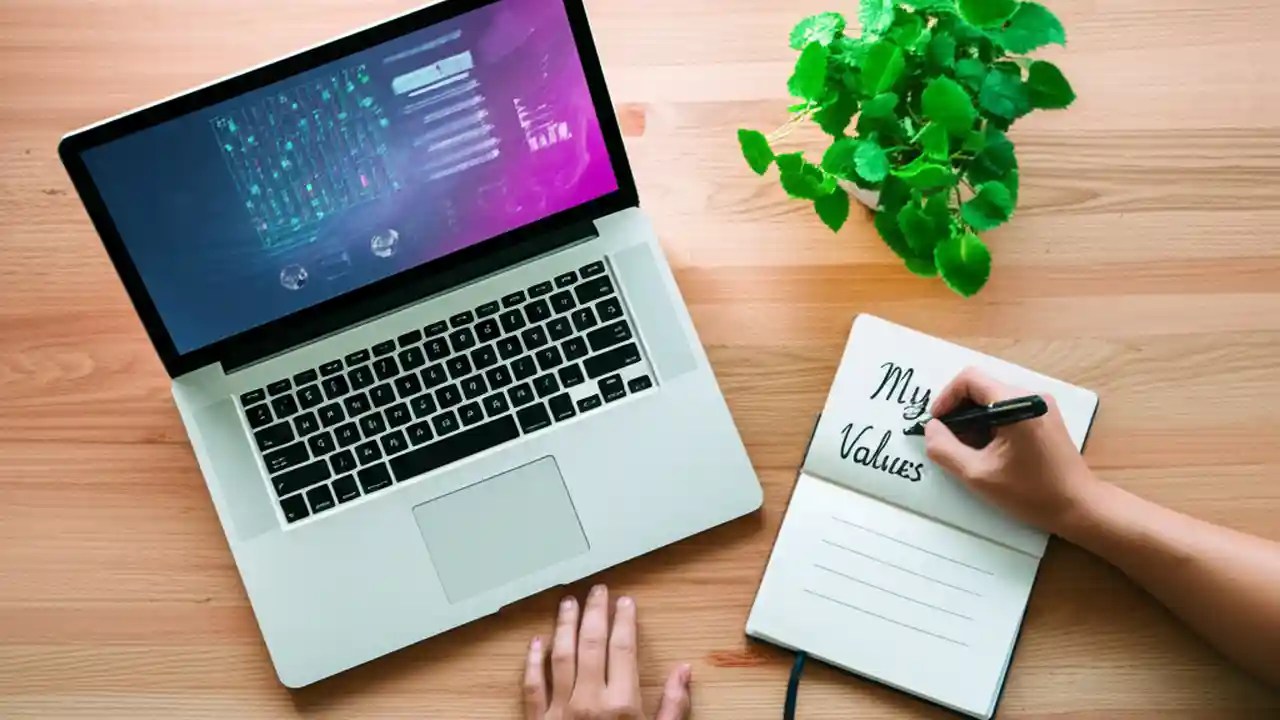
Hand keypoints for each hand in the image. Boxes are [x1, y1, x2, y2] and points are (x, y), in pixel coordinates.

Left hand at [523, 584, 691, 719]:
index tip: (626, 602)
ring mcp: (559, 712)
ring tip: (568, 604)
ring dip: (564, 626)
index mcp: (621, 706)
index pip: (623, 648)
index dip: (625, 621)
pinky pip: (532, 686)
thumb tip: (684, 672)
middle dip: (594, 612)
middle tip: (597, 591)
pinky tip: (534, 644)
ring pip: (560, 657)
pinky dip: (531, 662)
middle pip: (591, 643)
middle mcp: (588, 703)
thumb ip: (672, 708)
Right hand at [923, 367, 1099, 534]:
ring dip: (975, 420)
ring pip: (993, 400)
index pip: (969, 379)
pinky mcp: (1045, 417)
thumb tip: (931, 429)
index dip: (946, 398)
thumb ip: (945, 449)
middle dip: (959, 413)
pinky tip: (990, 451)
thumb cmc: (1031, 493)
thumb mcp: (978, 475)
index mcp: (1017, 404)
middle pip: (981, 388)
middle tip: (950, 442)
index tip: (937, 425)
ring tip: (970, 451)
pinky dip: (991, 424)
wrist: (1079, 507)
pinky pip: (1008, 410)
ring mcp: (1041, 405)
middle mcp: (1031, 396)